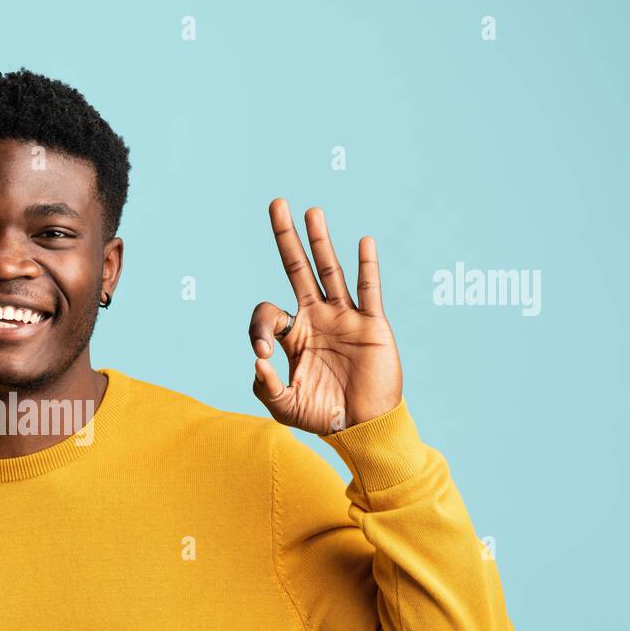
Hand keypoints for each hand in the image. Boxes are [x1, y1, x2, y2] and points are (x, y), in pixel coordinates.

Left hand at [249, 199, 402, 433]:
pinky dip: (367, 265)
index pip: (268, 314)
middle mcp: (316, 318)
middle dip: (286, 237)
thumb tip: (257, 360)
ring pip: (330, 271)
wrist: (364, 427)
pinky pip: (369, 289)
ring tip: (311, 211)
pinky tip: (363, 241)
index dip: (259, 329)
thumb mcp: (285, 407)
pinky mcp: (371, 324)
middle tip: (276, 203)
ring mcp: (344, 317)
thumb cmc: (324, 417)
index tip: (263, 354)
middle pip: (297, 269)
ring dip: (320, 241)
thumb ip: (266, 387)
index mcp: (293, 336)